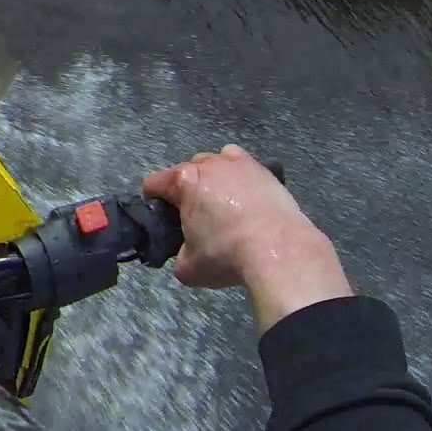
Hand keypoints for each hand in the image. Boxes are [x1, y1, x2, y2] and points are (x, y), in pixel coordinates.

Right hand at [143, 144, 351, 332]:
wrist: (279, 251)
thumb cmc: (228, 256)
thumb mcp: (188, 268)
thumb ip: (178, 255)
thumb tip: (185, 253)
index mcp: (183, 182)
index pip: (152, 184)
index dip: (153, 202)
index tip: (163, 219)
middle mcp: (207, 164)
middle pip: (184, 171)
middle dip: (185, 191)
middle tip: (196, 217)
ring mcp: (236, 163)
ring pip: (213, 163)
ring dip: (210, 179)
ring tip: (222, 205)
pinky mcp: (262, 169)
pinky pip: (239, 162)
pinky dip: (236, 173)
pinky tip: (243, 192)